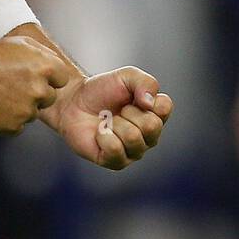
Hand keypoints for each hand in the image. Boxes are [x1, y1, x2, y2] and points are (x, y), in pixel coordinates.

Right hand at [0, 36, 72, 134]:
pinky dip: (7, 120)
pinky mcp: (12, 126)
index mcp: (45, 68)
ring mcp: (26, 110)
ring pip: (32, 113)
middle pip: (49, 99)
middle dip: (36, 94)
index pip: (62, 80)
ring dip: (21, 108)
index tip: (34, 77)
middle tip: (14, 86)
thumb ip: (45, 55)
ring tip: (1, 94)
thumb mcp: (23, 44)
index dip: (48, 79)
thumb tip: (57, 66)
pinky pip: (17, 127)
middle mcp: (39, 90)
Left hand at [47, 66, 172, 169]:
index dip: (146, 99)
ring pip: (133, 138)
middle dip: (128, 112)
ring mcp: (134, 151)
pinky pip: (115, 149)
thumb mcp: (126, 76)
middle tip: (116, 110)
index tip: (132, 97)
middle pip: (151, 126)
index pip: (165, 108)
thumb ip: (146, 83)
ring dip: (114, 124)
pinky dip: (103, 136)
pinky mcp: (116, 162)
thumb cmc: (102, 90)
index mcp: (155, 114)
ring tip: (107, 121)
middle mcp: (149, 136)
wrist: (74, 102)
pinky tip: (99, 132)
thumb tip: (150, 104)